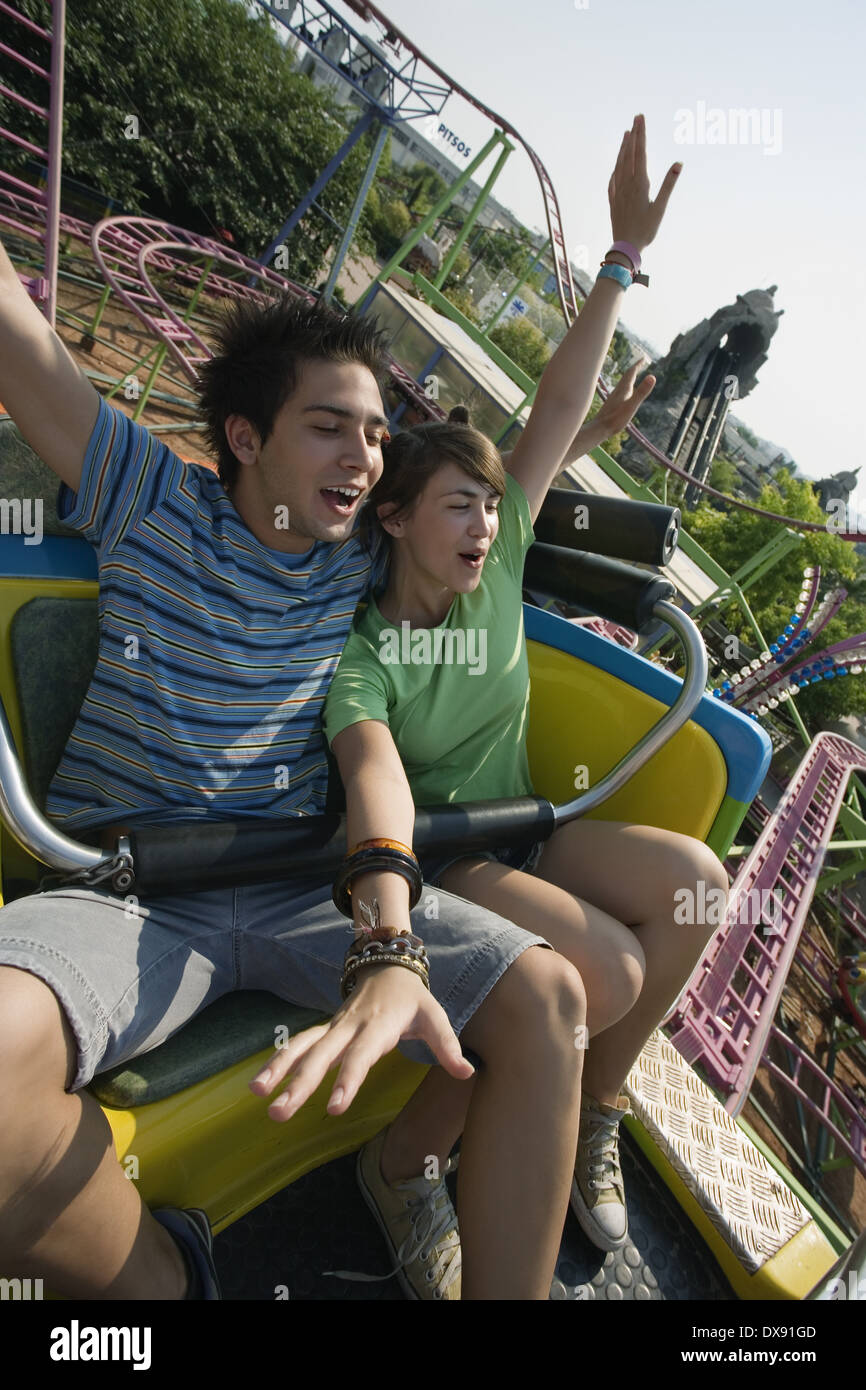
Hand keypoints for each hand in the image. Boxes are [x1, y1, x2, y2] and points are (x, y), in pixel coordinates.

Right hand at [249, 964, 474, 1120]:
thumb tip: (467, 1072)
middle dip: (298, 1085)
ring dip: (278, 1069)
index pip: (360, 1058)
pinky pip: (296, 1045)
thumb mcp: (435, 1017)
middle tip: (278, 1113)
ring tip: (257, 1095)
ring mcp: (333, 1028)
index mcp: (377, 1027)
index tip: (332, 1108)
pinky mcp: (324, 1031)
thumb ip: (448, 1045)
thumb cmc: (413, 999)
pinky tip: (258, 1085)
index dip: (346, 1081)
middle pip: (321, 1057)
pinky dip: (276, 1062)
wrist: (389, 965)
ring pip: (301, 1047)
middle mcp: (349, 1027)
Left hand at [576, 360, 655, 450]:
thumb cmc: (615, 419)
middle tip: (641, 363)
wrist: (598, 429)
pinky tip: (624, 394)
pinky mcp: (611, 405)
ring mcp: (614, 398)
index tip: (644, 358)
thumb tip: (652, 376)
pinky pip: (619, 392)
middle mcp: (618, 391)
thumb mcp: (632, 405)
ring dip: (629, 377)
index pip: (631, 373)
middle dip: (634, 369)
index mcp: (624, 389)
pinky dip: (624, 388)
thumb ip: (642, 392)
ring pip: (622, 384)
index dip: (638, 365)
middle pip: (626, 376)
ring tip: (633, 375)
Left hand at [608, 114, 680, 253]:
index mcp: (639, 183)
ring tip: (626, 135)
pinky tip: (616, 166)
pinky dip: (615, 168)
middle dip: (633, 135)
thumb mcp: (661, 208)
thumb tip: (678, 163)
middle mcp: (627, 184)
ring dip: (623, 149)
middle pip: (629, 154)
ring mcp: (618, 192)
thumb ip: (669, 184)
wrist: (625, 248)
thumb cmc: (646, 230)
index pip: (640, 153)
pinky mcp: (613, 201)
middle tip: (636, 118)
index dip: (641, 134)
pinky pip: (613, 180)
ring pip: (619, 165)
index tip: (641, 118)